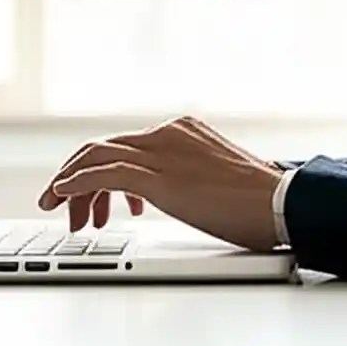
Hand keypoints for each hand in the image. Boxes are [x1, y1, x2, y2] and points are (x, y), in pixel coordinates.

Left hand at [38, 116, 281, 250]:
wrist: (282, 205)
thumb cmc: (260, 201)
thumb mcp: (217, 178)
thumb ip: (189, 177)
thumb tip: (177, 197)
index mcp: (182, 129)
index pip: (125, 145)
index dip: (99, 171)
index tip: (95, 201)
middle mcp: (167, 133)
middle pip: (102, 148)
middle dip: (75, 178)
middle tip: (67, 210)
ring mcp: (162, 153)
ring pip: (96, 157)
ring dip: (70, 185)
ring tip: (65, 216)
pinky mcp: (159, 178)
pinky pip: (102, 174)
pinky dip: (76, 184)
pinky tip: (63, 195)